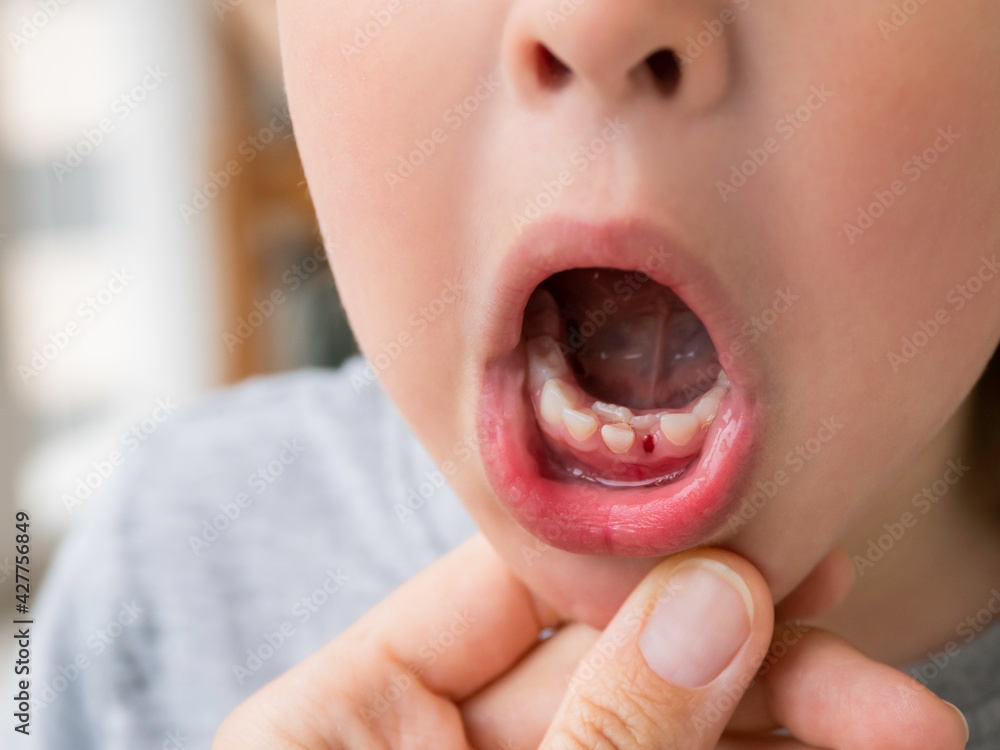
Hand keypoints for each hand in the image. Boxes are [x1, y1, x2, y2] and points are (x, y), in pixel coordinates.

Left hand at [212, 535, 968, 748]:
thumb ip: (607, 734)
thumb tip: (712, 596)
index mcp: (342, 719)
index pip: (505, 590)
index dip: (644, 573)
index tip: (780, 571)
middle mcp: (423, 748)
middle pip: (607, 669)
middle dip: (754, 676)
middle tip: (891, 699)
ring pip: (660, 735)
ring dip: (780, 736)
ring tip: (906, 732)